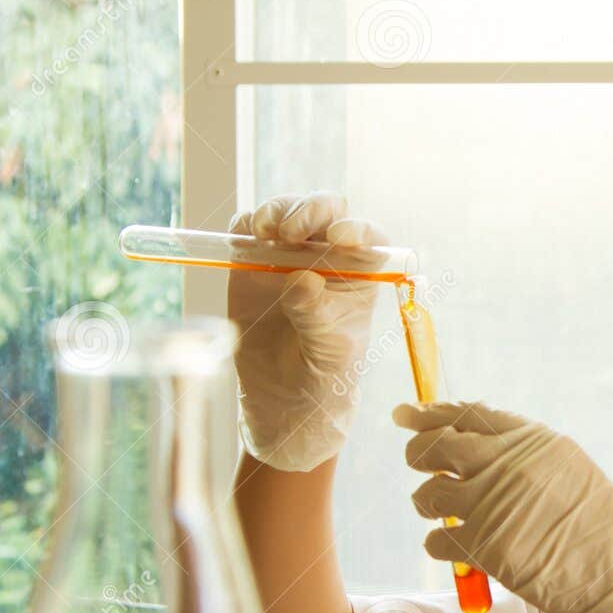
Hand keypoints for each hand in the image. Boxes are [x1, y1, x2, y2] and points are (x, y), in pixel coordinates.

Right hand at [227, 192, 387, 470]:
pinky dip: (244, 228)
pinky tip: (245, 242)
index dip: (357, 229)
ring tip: (265, 234)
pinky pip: (247, 232)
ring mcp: (288, 256)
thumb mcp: (328, 353)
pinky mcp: (251, 264)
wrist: (283, 401)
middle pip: (325, 212)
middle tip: (291, 232)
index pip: (368, 237)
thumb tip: (301, 278)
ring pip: (285, 212)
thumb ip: (317, 315)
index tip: (340, 238)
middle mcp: (327, 257)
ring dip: (275, 212)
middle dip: (310, 211)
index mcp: (361, 275)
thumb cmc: (323, 378)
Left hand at [395, 401, 612, 612]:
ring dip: (426, 502)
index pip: (468, 414)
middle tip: (415, 461)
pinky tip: (452, 548)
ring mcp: (495, 504)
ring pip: (428, 493)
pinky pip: (436, 539)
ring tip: (439, 511)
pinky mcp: (484, 547)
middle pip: (438, 446)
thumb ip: (521, 455)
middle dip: (417, 451)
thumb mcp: (568, 471)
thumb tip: (467, 442)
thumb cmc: (600, 528)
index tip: (406, 414)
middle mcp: (510, 464)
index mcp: (533, 441)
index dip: (431, 412)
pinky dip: (438, 544)